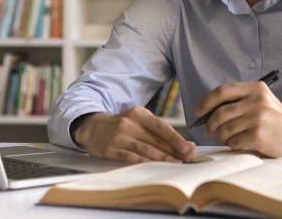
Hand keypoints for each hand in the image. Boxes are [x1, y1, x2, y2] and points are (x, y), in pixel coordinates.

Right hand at [73, 107, 195, 163]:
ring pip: (145, 149)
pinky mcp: (111, 149)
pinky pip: (131, 158)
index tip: (189, 148)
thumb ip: (159, 132)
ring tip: (176, 164)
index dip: (176, 138)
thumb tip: (186, 145)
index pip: (162, 126)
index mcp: (139, 113)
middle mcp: (129, 123)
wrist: (93, 128)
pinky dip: (144, 163)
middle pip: (155, 139)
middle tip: (188, 159)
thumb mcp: (139, 122)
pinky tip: (155, 168)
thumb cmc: (122, 126)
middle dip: (173, 150)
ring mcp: (119, 136)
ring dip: (162, 158)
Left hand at [195, 81, 281, 156]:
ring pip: (225, 129)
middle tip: (210, 130)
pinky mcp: (259, 135)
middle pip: (220, 113)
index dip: (206, 102)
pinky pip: (234, 142)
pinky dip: (233, 144)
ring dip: (223, 136)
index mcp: (255, 88)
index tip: (198, 111)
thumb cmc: (274, 118)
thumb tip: (208, 109)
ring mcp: (258, 118)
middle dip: (211, 124)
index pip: (222, 91)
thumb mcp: (260, 99)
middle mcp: (257, 101)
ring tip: (229, 137)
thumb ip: (239, 99)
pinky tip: (241, 143)